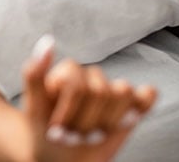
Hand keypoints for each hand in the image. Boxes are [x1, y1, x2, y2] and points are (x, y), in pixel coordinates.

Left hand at [22, 36, 156, 161]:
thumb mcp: (33, 109)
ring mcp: (111, 93)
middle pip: (100, 89)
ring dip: (108, 121)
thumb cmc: (43, 137)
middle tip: (72, 136)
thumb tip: (48, 40)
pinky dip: (141, 104)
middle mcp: (90, 78)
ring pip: (123, 90)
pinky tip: (129, 118)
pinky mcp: (130, 108)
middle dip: (86, 121)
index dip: (68, 111)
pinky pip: (145, 96)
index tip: (54, 129)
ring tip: (91, 134)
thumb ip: (35, 75)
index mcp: (66, 73)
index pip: (76, 82)